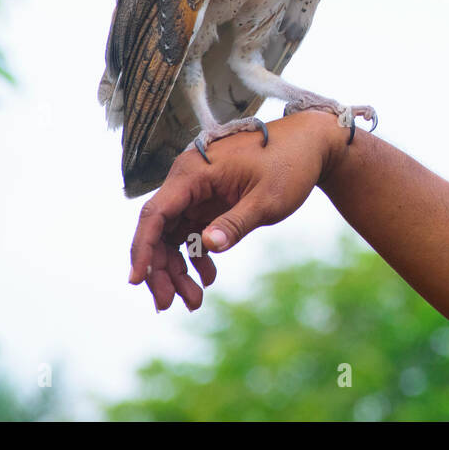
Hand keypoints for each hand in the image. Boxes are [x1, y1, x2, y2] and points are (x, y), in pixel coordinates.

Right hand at [127, 110, 344, 310]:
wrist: (312, 145)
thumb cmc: (290, 165)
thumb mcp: (267, 200)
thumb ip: (236, 224)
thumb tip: (206, 246)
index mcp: (194, 172)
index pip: (155, 214)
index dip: (142, 250)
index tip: (136, 281)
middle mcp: (188, 179)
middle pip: (159, 230)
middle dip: (161, 270)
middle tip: (169, 304)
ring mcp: (198, 191)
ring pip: (173, 235)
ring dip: (178, 269)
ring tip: (194, 301)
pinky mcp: (210, 200)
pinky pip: (192, 232)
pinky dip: (197, 256)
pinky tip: (208, 278)